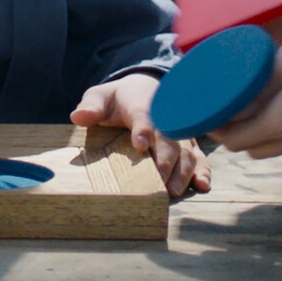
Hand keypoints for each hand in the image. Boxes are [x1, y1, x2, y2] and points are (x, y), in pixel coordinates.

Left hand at [71, 73, 211, 195]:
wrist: (146, 90)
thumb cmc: (119, 100)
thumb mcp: (101, 97)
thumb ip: (92, 107)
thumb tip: (78, 116)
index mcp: (142, 105)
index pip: (143, 116)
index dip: (143, 129)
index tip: (140, 143)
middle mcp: (167, 119)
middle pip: (170, 138)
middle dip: (166, 159)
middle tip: (160, 181)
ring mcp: (180, 133)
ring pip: (187, 151)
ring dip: (183, 171)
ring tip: (174, 190)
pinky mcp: (189, 145)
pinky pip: (199, 157)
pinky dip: (203, 170)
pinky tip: (201, 185)